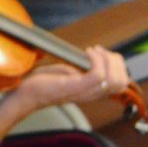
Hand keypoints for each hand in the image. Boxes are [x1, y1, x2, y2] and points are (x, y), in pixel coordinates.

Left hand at [15, 46, 129, 110]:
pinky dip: (96, 59)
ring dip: (107, 59)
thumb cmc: (43, 83)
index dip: (118, 65)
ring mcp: (84, 92)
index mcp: (92, 91)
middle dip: (115, 60)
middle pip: (122, 82)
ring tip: (92, 51)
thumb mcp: (68, 74)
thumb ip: (83, 69)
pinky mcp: (74, 87)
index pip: (121, 84)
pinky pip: (98, 74)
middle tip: (98, 51)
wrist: (25, 94)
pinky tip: (86, 53)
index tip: (102, 53)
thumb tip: (95, 56)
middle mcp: (91, 94)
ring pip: (114, 79)